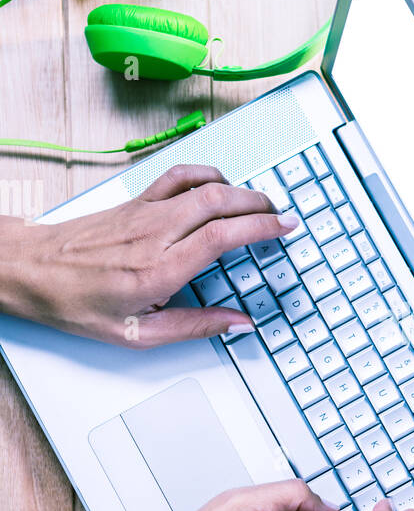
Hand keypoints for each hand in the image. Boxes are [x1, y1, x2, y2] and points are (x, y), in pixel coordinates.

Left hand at [0, 163, 295, 345]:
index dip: (262, 227)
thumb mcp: (137, 335)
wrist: (30, 270)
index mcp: (158, 270)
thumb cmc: (76, 303)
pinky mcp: (136, 201)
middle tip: (283, 216)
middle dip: (261, 205)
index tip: (285, 228)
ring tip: (259, 204)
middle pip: (221, 202)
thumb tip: (238, 323)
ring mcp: (144, 212)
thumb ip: (194, 327)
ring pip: (204, 185)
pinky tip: (219, 186)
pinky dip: (207, 175)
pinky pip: (179, 176)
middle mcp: (154, 234)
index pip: (223, 237)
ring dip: (240, 189)